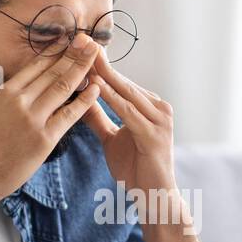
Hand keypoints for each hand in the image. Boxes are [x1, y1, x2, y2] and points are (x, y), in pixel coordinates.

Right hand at [0, 33, 101, 207]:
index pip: (35, 66)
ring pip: (63, 87)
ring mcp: (33, 119)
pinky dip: (84, 101)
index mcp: (4, 93)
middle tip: (89, 39)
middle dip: (73, 53)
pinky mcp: (44, 139)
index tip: (67, 40)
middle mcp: (20, 101)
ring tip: (96, 53)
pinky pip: (69, 115)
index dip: (54, 51)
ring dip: (81, 68)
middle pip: (52, 71)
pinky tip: (96, 88)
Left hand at [81, 46, 176, 196]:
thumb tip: (80, 99)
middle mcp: (160, 108)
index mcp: (151, 107)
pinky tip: (96, 88)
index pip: (121, 82)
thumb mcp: (112, 138)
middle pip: (124, 82)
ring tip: (85, 59)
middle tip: (81, 43)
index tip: (81, 49)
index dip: (101, 66)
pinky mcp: (156, 135)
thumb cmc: (136, 169)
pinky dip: (112, 99)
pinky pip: (129, 113)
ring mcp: (161, 121)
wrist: (154, 198)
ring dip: (105, 76)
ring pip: (127, 94)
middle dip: (101, 64)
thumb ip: (99, 119)